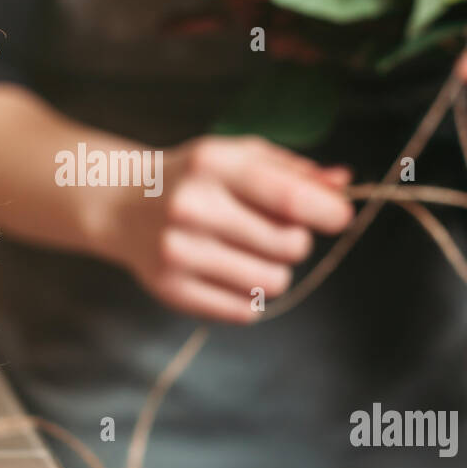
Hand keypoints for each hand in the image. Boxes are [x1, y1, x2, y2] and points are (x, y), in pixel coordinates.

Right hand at [96, 135, 352, 323]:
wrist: (123, 204)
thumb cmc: (195, 177)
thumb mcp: (239, 157)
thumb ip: (293, 170)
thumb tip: (343, 184)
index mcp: (214, 164)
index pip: (288, 198)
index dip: (327, 212)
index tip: (340, 216)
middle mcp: (192, 208)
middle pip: (290, 246)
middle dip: (296, 240)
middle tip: (275, 231)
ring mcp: (178, 252)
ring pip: (273, 282)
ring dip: (274, 269)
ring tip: (248, 252)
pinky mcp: (171, 289)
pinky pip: (244, 310)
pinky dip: (248, 295)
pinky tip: (228, 272)